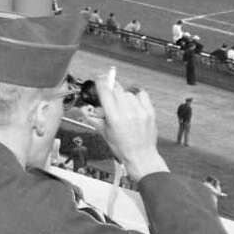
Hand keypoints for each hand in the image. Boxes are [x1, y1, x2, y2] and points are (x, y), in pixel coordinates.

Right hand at [95, 67, 165, 181]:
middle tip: (109, 98)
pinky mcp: (149, 111)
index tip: (99, 77)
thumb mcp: (104, 133)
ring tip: (122, 107)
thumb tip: (83, 109)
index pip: (105, 92)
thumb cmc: (123, 147)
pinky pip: (141, 95)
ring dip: (123, 96)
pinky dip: (136, 97)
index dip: (101, 82)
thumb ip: (93, 118)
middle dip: (111, 91)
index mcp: (114, 118)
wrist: (141, 156)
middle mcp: (128, 112)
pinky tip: (133, 105)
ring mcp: (140, 111)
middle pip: (117, 89)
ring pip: (128, 92)